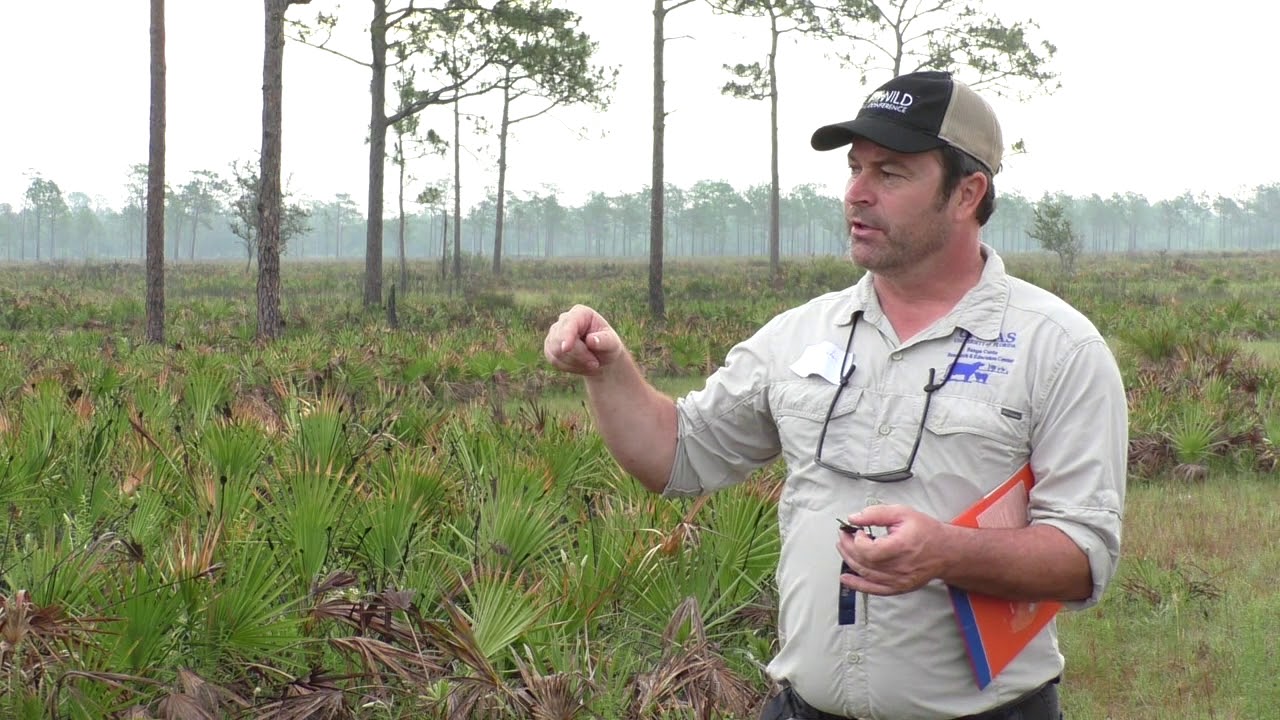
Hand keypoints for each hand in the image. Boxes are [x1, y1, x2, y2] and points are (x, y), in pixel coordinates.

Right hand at [543, 304, 625, 375]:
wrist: (601, 358)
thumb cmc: (608, 347)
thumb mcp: (612, 343)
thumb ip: (605, 340)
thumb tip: (591, 339)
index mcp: (580, 313)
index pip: (569, 322)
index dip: (566, 335)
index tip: (566, 348)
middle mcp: (564, 320)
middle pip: (560, 339)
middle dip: (578, 355)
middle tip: (595, 364)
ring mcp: (554, 333)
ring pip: (556, 351)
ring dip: (574, 363)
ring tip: (591, 364)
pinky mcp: (550, 347)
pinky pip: (554, 360)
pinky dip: (568, 367)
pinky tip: (580, 365)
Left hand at [837, 505, 952, 595]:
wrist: (946, 551)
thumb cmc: (926, 531)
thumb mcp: (902, 513)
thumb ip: (876, 514)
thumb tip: (854, 518)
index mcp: (901, 547)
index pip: (869, 551)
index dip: (858, 541)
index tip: (859, 531)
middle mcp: (900, 567)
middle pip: (864, 562)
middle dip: (848, 548)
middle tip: (843, 536)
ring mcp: (899, 581)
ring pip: (866, 574)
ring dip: (850, 561)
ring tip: (843, 548)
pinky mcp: (898, 588)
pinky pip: (874, 589)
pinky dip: (857, 585)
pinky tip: (846, 578)